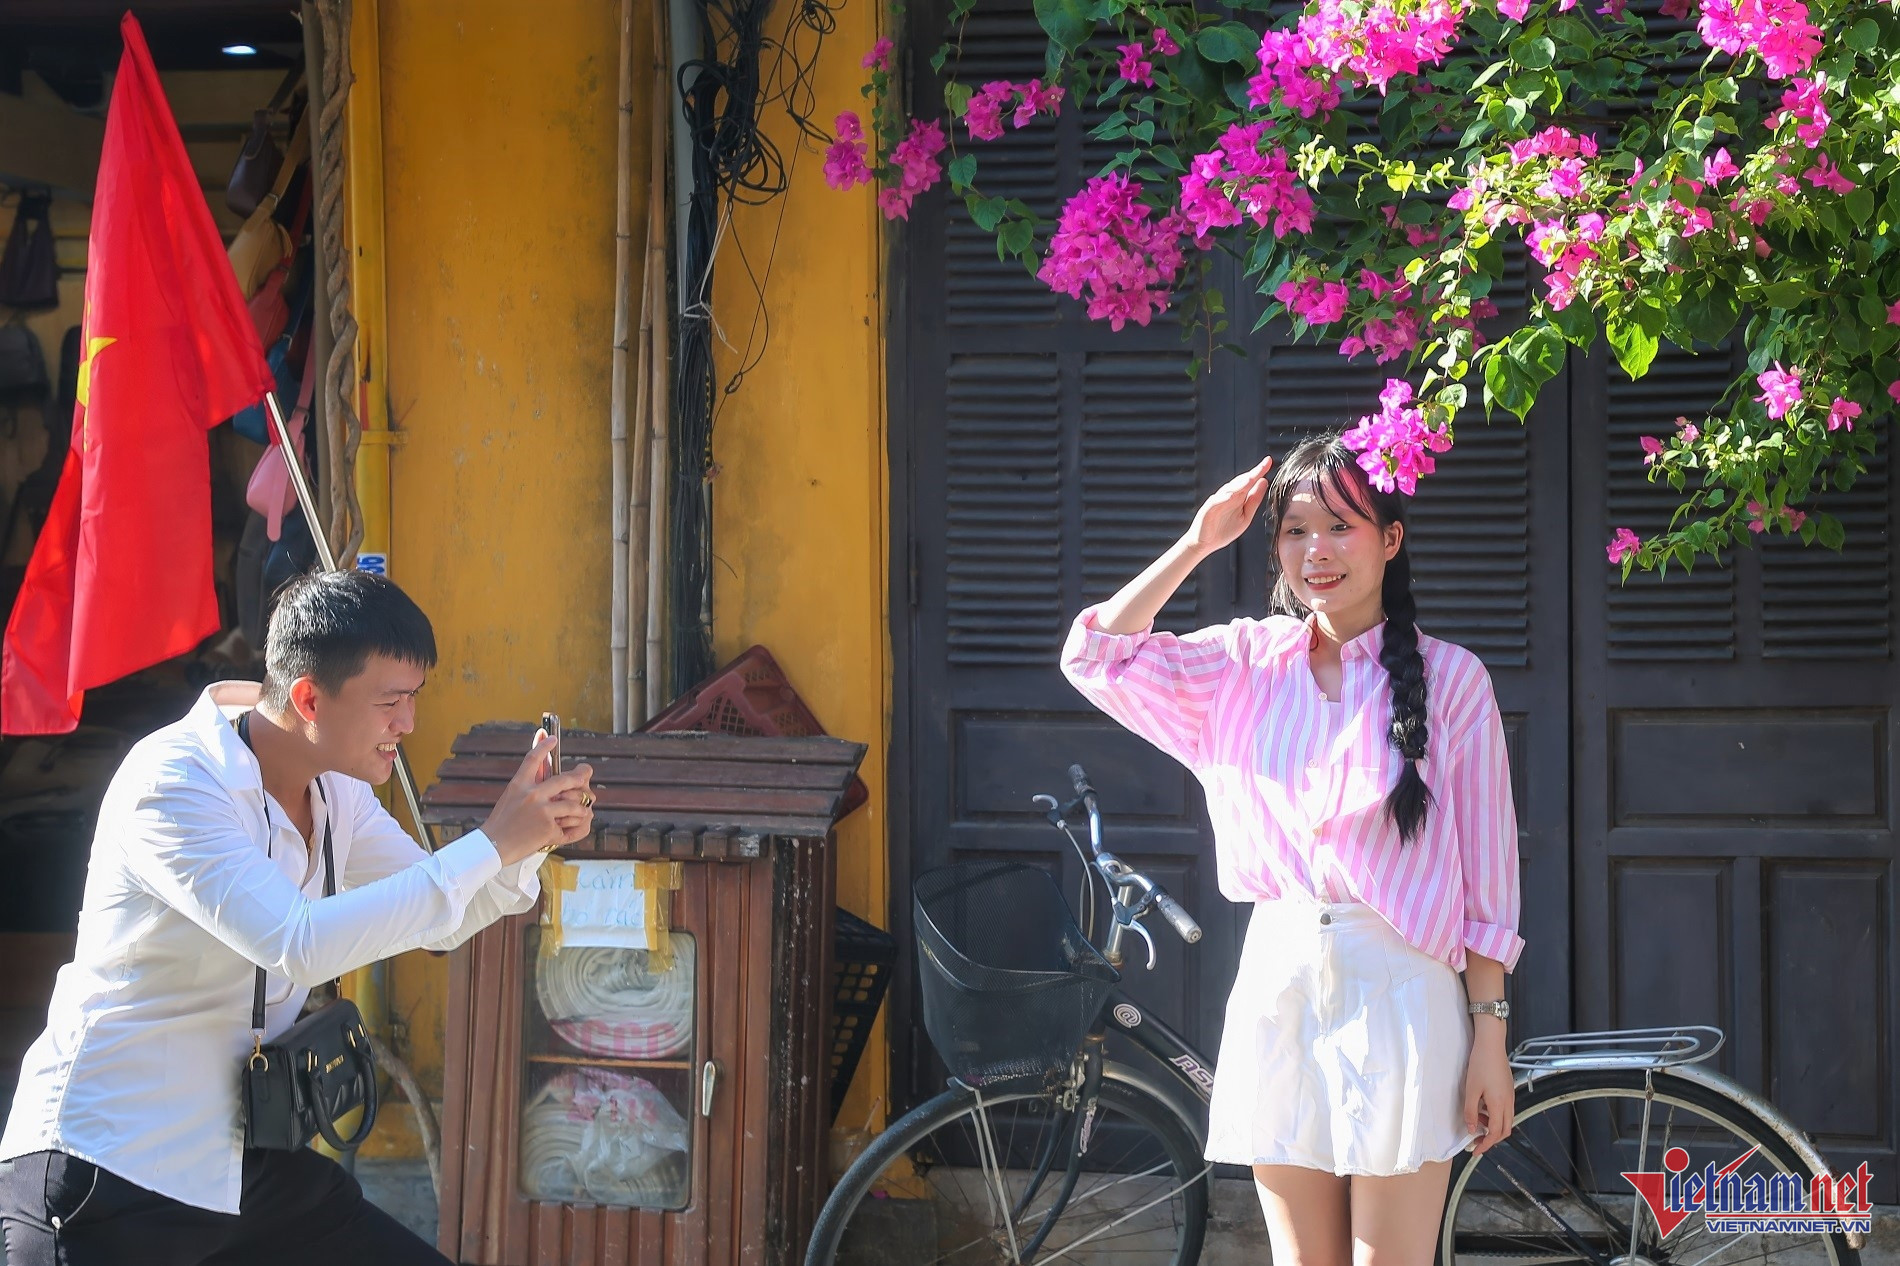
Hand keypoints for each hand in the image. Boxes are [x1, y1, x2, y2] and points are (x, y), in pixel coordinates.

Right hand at [480, 731, 596, 864]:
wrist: (492, 846)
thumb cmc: (501, 823)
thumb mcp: (511, 796)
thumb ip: (527, 783)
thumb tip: (541, 766)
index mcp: (519, 784)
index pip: (533, 759)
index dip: (544, 746)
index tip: (552, 738)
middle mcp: (532, 795)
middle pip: (565, 779)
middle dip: (579, 777)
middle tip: (585, 775)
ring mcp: (542, 811)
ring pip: (574, 804)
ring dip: (582, 809)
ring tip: (584, 812)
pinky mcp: (548, 828)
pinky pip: (571, 827)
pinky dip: (577, 829)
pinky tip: (576, 827)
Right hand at [1182, 456, 1272, 555]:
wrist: (1205, 544)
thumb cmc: (1224, 530)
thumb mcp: (1245, 516)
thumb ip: (1254, 500)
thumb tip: (1264, 482)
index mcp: (1238, 497)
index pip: (1250, 482)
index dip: (1259, 471)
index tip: (1269, 461)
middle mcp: (1228, 496)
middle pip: (1241, 482)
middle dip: (1252, 474)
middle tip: (1263, 465)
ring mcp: (1217, 502)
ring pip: (1229, 489)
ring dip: (1239, 483)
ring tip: (1251, 477)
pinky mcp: (1207, 510)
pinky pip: (1215, 502)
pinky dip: (1222, 498)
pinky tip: (1230, 495)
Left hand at [1463, 1028, 1515, 1155]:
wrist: (1491, 1045)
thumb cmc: (1480, 1065)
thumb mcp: (1471, 1090)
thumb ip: (1471, 1112)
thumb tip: (1472, 1130)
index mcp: (1499, 1105)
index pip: (1495, 1133)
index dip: (1485, 1145)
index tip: (1475, 1151)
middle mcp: (1509, 1103)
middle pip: (1505, 1130)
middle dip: (1491, 1139)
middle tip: (1477, 1141)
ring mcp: (1511, 1096)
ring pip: (1506, 1120)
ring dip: (1493, 1126)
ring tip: (1477, 1122)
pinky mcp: (1509, 1090)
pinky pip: (1505, 1110)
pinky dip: (1495, 1116)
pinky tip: (1483, 1108)